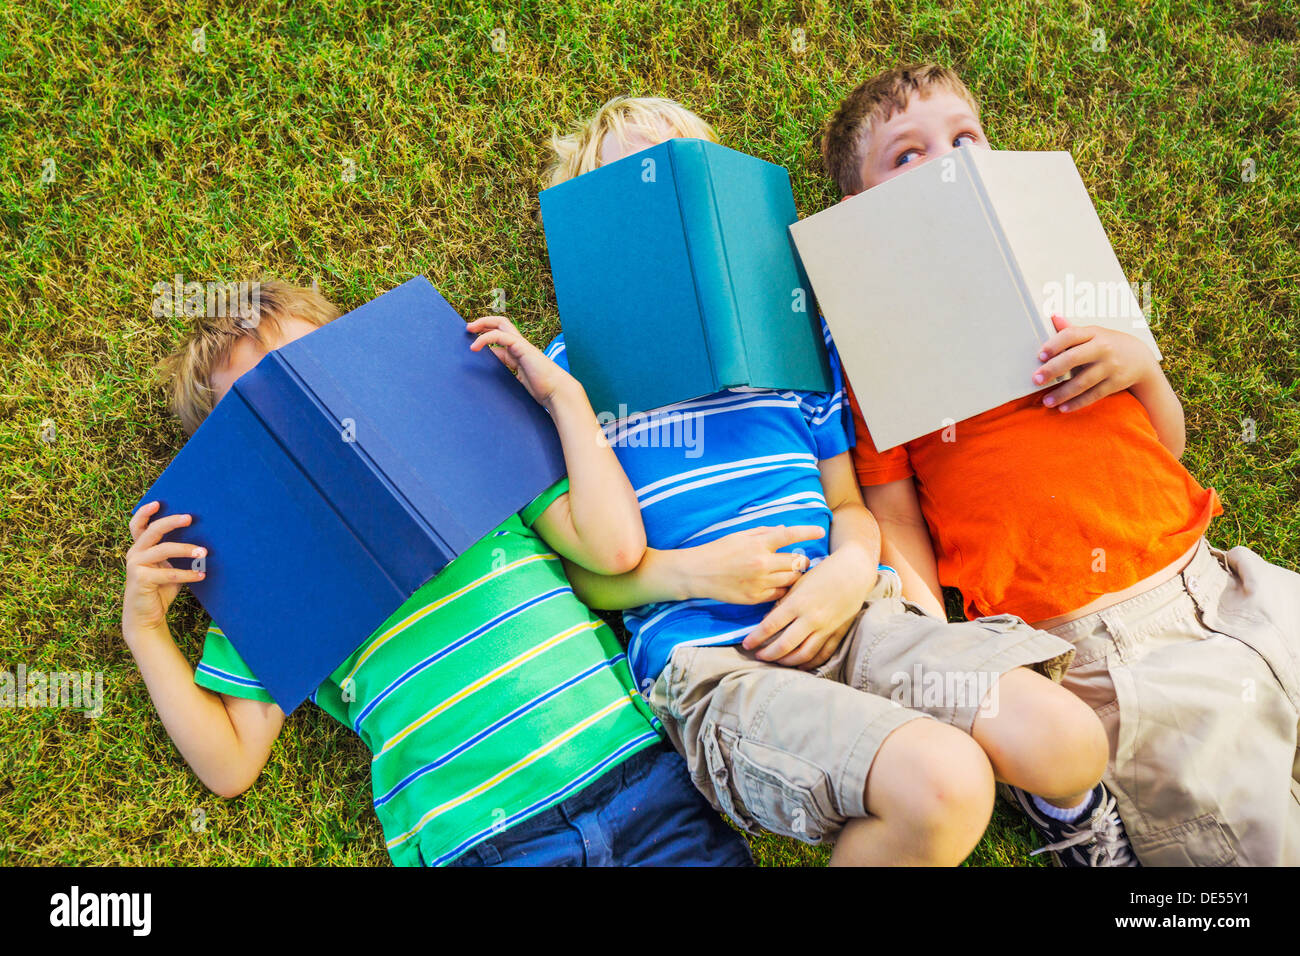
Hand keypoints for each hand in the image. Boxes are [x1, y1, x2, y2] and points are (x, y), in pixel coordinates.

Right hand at [123, 501, 206, 632]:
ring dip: (186, 549)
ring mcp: (136, 566)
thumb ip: (176, 555)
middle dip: (171, 522)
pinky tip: (201, 574)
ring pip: (163, 550)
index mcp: (140, 548)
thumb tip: (202, 542)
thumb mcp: (169, 568)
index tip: (159, 502)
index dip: (145, 512)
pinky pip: (169, 573)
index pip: (137, 525)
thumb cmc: (160, 589)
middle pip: (152, 531)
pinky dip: (188, 573)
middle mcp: (134, 554)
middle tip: (190, 518)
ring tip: (204, 552)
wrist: (147, 617)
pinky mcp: (141, 580)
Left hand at [467, 315, 578, 408]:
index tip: (472, 343)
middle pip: (501, 324)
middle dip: (484, 322)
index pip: (500, 338)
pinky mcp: (522, 347)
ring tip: (469, 330)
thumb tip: (493, 381)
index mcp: (519, 354)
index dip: (485, 338)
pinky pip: (500, 336)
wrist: (557, 391)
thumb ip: (508, 377)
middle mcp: (520, 346)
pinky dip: (485, 339)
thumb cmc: (542, 391)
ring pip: (501, 324)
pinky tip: (475, 347)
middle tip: (468, 328)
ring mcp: (522, 345)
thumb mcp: (519, 383)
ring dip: (483, 324)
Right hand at [677, 525, 825, 604]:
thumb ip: (764, 532)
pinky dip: (783, 590)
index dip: (808, 532)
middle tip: (801, 560)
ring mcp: (759, 582)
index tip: (820, 532)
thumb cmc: (718, 550)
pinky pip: (780, 595)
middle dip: (801, 561)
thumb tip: (784, 529)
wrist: (697, 574)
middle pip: (796, 562)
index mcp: (758, 543)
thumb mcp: (739, 535)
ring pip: (791, 580)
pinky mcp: (755, 598)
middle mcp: (761, 563)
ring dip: (794, 576)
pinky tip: (778, 585)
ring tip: (792, 573)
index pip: (789, 535)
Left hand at [742, 547, 876, 668]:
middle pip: (785, 645)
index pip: (770, 625)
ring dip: (786, 661)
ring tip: (776, 661)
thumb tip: (767, 620)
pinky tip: (799, 664)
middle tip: (758, 656)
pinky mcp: (838, 633)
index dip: (756, 637)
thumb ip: (783, 602)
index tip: (746, 644)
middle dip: (768, 654)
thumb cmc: (822, 573)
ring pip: (803, 654)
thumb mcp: (798, 583)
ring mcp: (826, 628)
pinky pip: (822, 654)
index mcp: (798, 603)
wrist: (853, 572)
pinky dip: (809, 663)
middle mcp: (811, 618)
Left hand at [1032, 314, 1158, 412]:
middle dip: (1053, 369)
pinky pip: (1094, 395)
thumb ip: (1072, 330)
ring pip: (1083, 381)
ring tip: (1047, 401)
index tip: (1040, 356)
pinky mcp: (1116, 383)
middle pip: (1074, 358)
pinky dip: (1077, 403)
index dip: (1054, 344)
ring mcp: (1111, 366)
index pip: (1071, 335)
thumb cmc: (1108, 345)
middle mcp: (1103, 348)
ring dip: (1063, 393)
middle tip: (1036, 380)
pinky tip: (1063, 408)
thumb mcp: (1094, 334)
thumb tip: (1053, 316)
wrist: (1140, 359)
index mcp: (1094, 333)